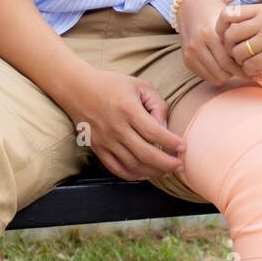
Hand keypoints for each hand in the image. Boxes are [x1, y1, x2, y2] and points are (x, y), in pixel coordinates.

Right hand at [63, 65, 184, 181]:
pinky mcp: (97, 148)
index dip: (171, 143)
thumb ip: (157, 105)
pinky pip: (116, 168)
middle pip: (145, 153)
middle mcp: (115, 127)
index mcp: (127, 109)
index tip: (184, 147)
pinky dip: (132, 175)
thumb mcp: (140, 86)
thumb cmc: (113, 84)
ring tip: (168, 171)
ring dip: (153, 172)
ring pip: (132, 164)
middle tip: (180, 166)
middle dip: (167, 163)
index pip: (154, 132)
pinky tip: (146, 174)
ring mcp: (105, 140)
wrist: (77, 88)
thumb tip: (166, 129)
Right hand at [178, 0, 252, 86]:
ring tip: (240, 72)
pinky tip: (227, 70)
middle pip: (222, 71)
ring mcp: (190, 53)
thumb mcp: (230, 20)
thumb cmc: (216, 13)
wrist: (192, 7)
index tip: (258, 73)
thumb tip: (259, 57)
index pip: (229, 62)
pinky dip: (217, 76)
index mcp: (210, 34)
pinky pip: (205, 77)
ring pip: (214, 77)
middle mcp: (198, 45)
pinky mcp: (186, 60)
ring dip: (229, 76)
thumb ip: (240, 37)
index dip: (245, 70)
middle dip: (239, 75)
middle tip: (252, 75)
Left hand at [218, 3, 261, 72]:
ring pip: (239, 53)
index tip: (226, 39)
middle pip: (229, 36)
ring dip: (240, 62)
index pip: (227, 15)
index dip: (221, 29)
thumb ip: (257, 19)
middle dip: (229, 49)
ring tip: (249, 64)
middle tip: (238, 56)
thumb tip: (233, 30)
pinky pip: (251, 65)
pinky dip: (250, 71)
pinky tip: (258, 71)